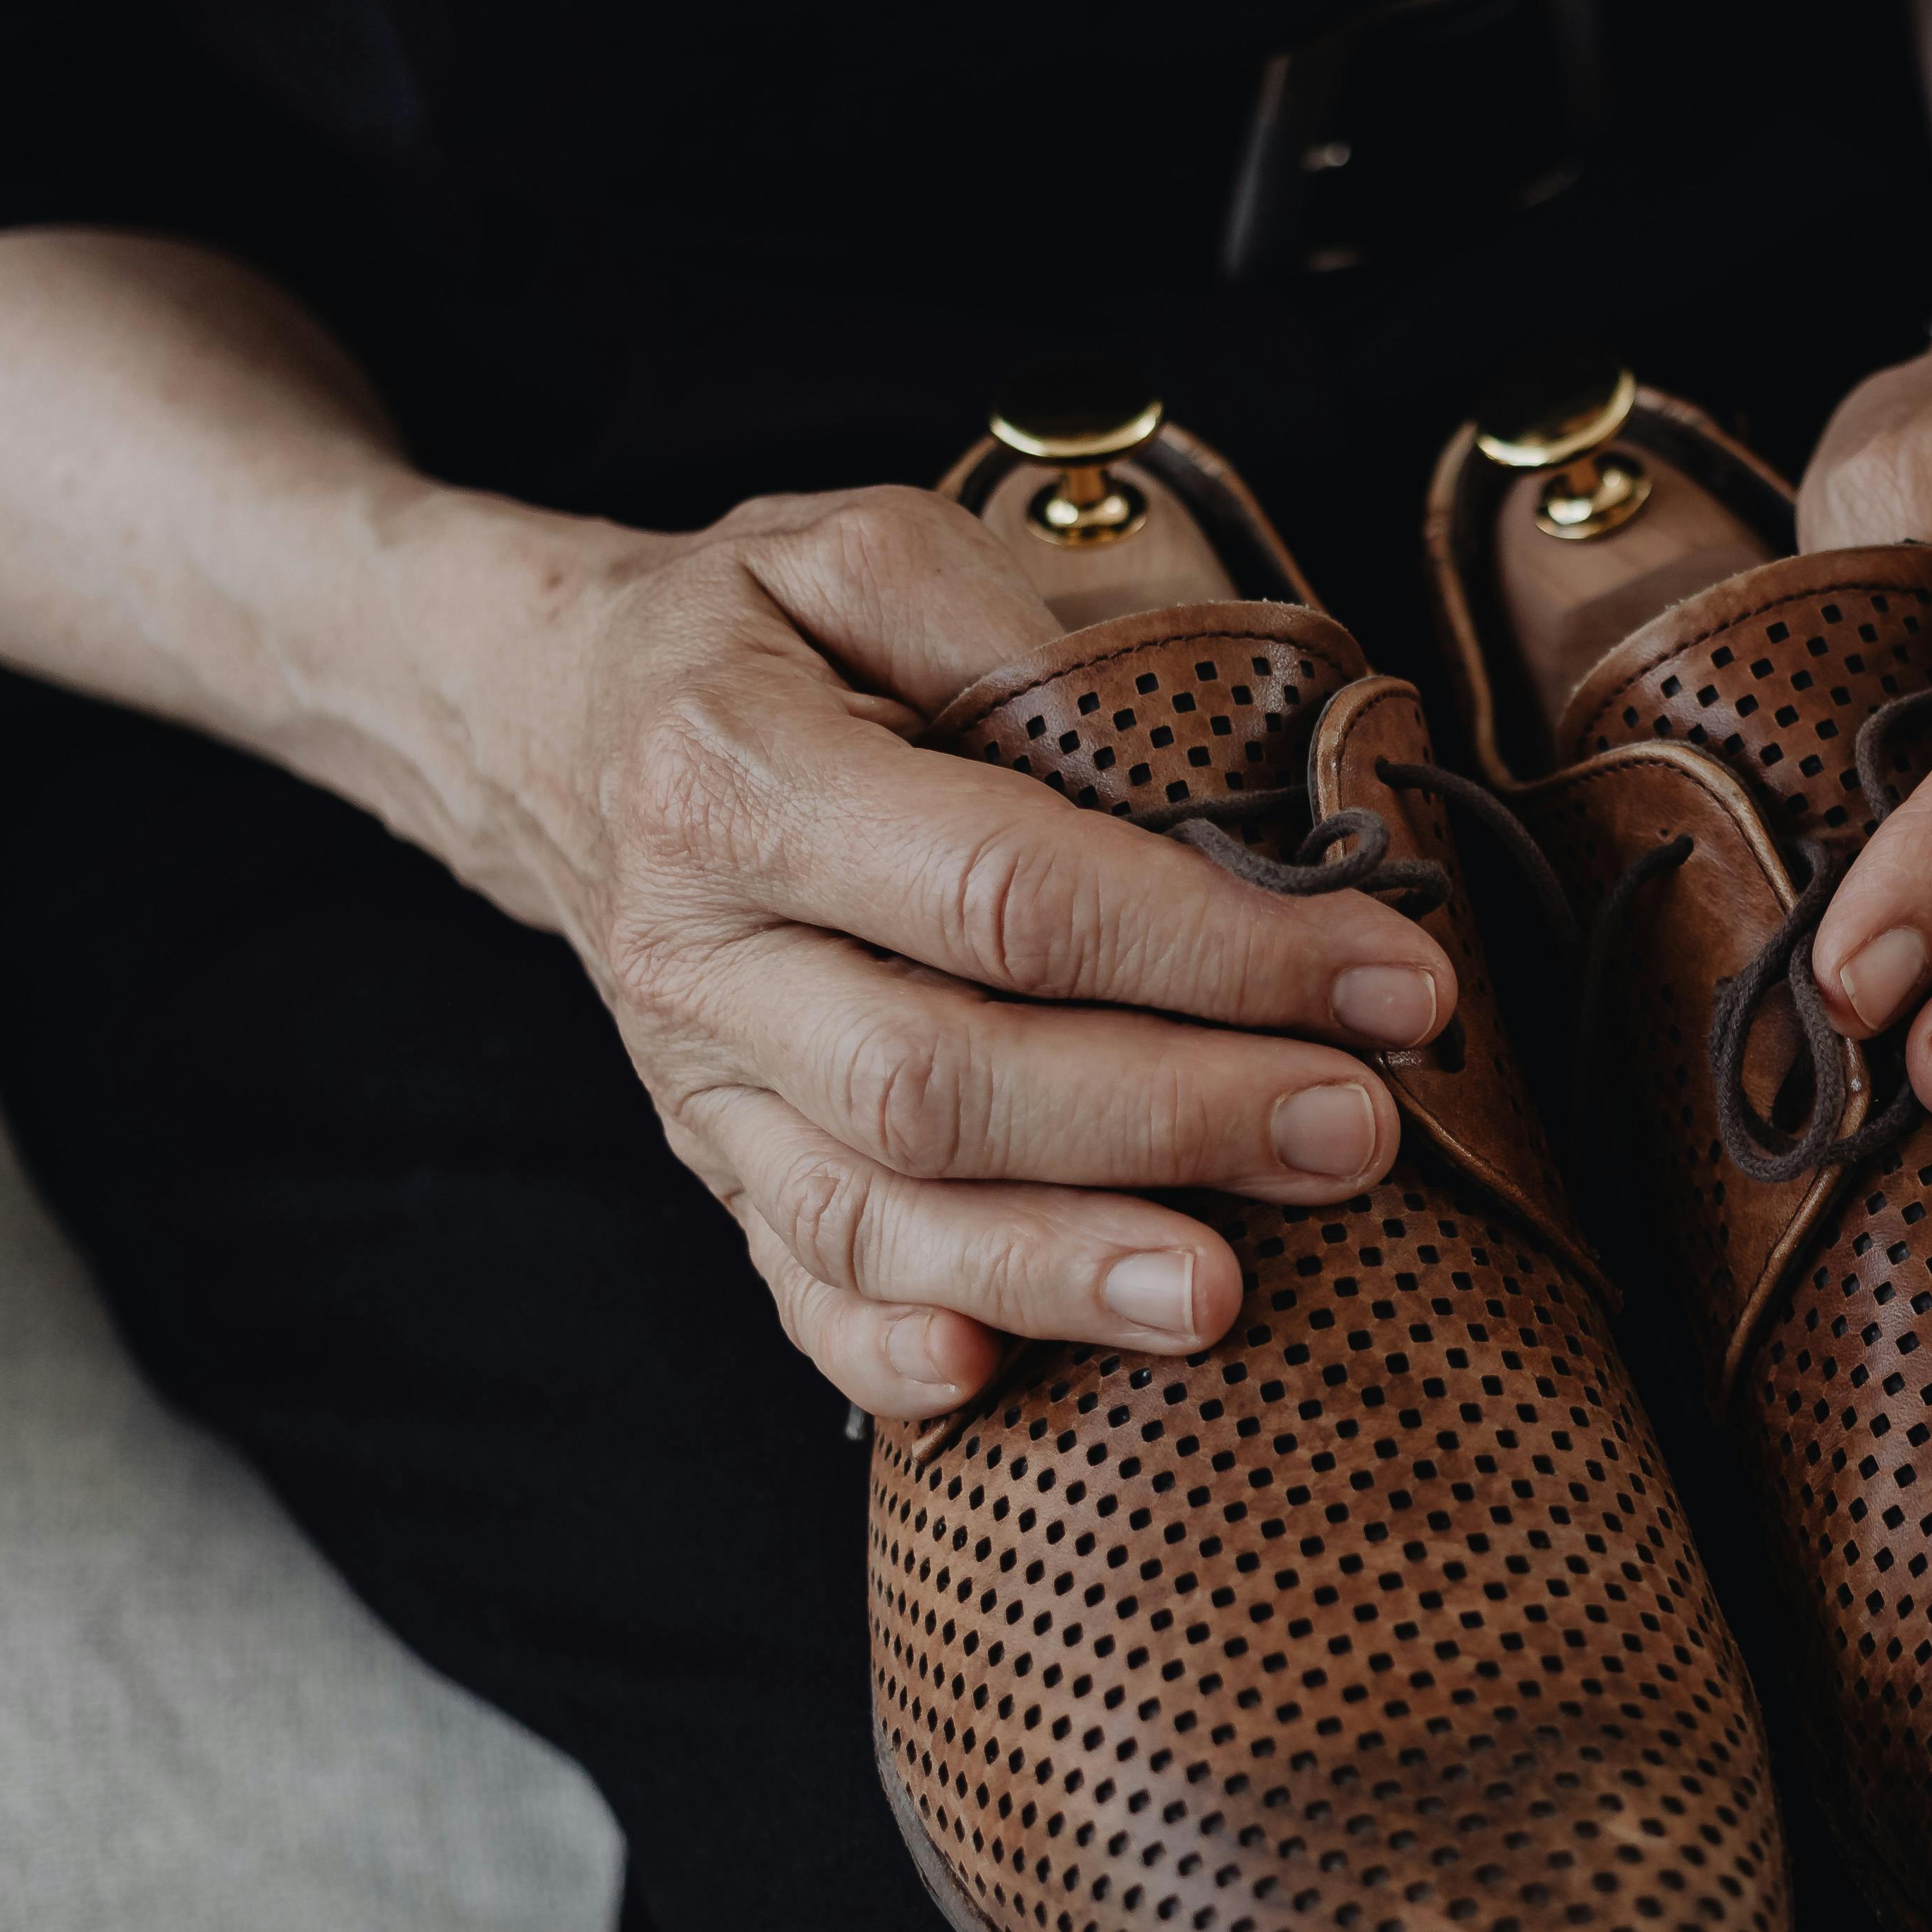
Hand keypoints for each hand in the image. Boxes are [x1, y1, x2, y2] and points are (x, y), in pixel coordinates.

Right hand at [467, 483, 1458, 1422]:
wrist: (541, 722)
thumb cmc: (742, 631)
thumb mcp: (857, 551)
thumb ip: (1014, 635)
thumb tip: (1191, 772)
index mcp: (733, 774)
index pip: (1007, 892)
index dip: (1211, 950)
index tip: (1390, 977)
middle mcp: (698, 952)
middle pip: (944, 1080)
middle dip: (1170, 1117)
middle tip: (1355, 1133)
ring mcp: (695, 1083)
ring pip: (870, 1215)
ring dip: (1056, 1267)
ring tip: (1225, 1299)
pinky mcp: (711, 1167)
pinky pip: (794, 1285)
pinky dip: (886, 1351)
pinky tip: (996, 1380)